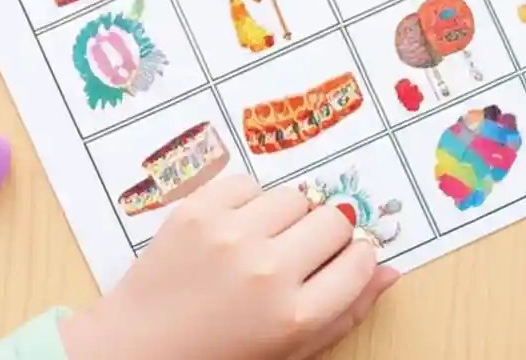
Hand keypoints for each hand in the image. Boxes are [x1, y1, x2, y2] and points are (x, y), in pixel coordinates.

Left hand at [59, 174, 398, 359]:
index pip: (360, 260)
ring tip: (259, 242)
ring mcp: (230, 237)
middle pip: (334, 220)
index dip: (355, 258)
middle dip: (324, 235)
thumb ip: (345, 312)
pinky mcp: (197, 211)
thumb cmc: (218, 354)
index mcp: (296, 315)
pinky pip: (248, 182)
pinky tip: (231, 230)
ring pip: (294, 197)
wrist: (135, 348)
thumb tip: (389, 270)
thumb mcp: (291, 350)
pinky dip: (246, 202)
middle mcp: (268, 272)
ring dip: (285, 217)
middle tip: (296, 254)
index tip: (340, 260)